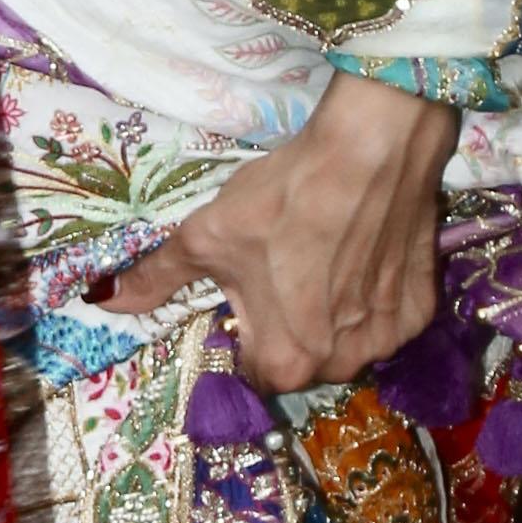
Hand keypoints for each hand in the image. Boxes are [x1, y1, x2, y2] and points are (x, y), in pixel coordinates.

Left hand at [105, 73, 458, 394]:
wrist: (371, 151)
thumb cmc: (281, 200)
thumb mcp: (205, 237)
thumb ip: (157, 279)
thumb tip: (101, 301)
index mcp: (282, 362)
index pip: (250, 371)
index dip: (241, 334)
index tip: (244, 296)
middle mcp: (340, 366)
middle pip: (300, 360)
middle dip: (286, 326)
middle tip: (282, 268)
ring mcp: (387, 340)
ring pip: (346, 343)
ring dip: (330, 316)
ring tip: (322, 259)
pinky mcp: (420, 310)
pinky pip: (385, 318)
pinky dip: (372, 297)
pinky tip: (362, 255)